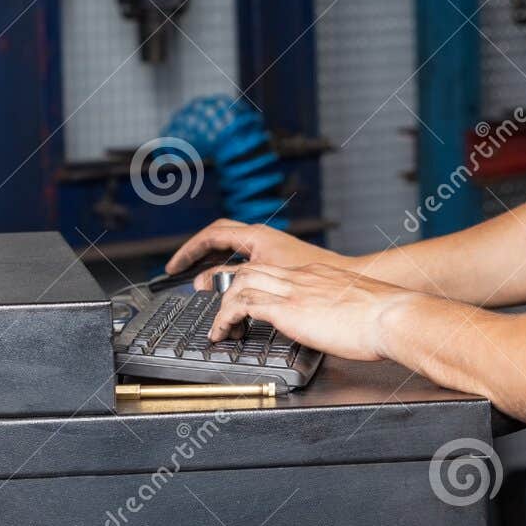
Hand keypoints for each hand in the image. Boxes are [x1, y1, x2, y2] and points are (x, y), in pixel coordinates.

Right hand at [165, 219, 345, 289]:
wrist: (350, 281)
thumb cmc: (313, 277)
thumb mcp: (261, 276)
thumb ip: (230, 277)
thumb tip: (203, 281)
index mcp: (256, 235)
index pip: (212, 235)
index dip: (189, 250)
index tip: (174, 266)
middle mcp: (263, 237)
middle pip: (219, 239)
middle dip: (198, 254)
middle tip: (181, 271)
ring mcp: (272, 248)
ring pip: (234, 252)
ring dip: (215, 265)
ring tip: (202, 284)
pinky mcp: (281, 261)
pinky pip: (247, 262)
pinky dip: (233, 274)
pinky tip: (231, 291)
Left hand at [206, 262, 419, 361]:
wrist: (394, 315)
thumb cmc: (386, 317)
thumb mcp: (357, 307)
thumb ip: (339, 310)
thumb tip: (337, 327)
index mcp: (317, 275)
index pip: (274, 270)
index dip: (253, 282)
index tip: (245, 300)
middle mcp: (301, 277)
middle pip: (249, 268)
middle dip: (227, 286)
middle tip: (220, 310)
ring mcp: (293, 290)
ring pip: (240, 282)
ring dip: (222, 305)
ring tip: (218, 328)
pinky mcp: (288, 309)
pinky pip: (243, 305)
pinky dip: (225, 318)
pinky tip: (221, 334)